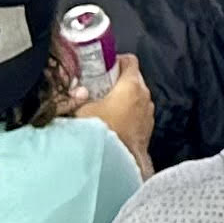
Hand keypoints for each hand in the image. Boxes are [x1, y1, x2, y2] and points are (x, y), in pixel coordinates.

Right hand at [71, 56, 153, 171]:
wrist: (117, 162)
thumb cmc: (100, 133)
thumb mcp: (80, 111)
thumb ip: (75, 97)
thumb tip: (75, 90)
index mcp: (131, 85)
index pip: (129, 60)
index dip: (114, 60)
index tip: (100, 67)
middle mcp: (145, 95)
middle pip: (133, 77)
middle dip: (116, 79)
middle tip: (97, 86)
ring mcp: (148, 111)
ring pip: (136, 95)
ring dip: (122, 96)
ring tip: (102, 105)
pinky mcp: (148, 126)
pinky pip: (138, 111)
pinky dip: (127, 111)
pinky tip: (111, 120)